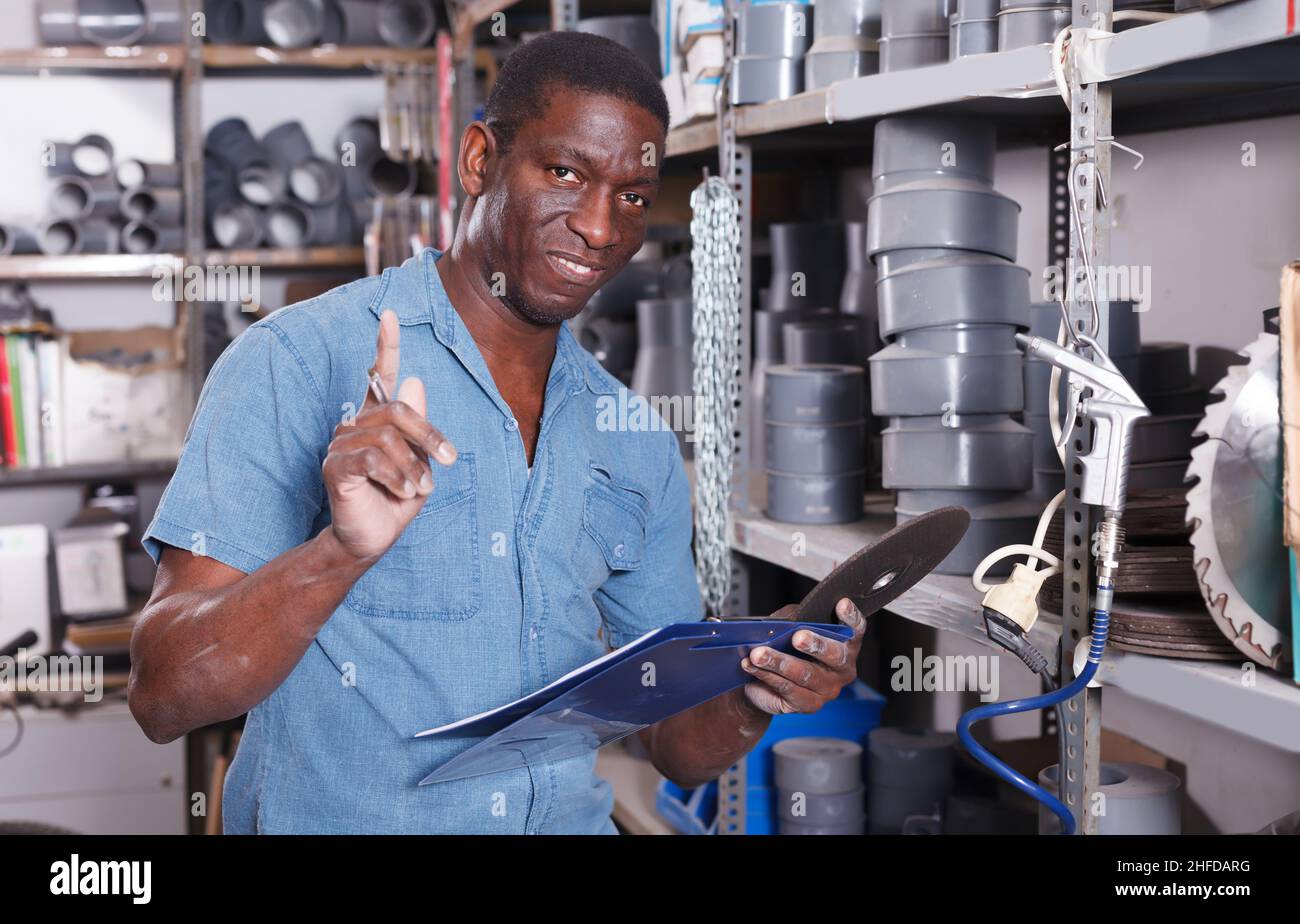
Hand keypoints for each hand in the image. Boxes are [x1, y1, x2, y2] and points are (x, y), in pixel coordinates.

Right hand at [322, 309, 457, 560]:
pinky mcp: (335, 467)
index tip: (390, 314)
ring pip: (386, 437)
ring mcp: (340, 445)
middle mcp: (355, 425)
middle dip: (428, 435)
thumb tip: (415, 380)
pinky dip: (395, 475)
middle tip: (448, 461)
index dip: (385, 345)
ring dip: (412, 466)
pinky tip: (404, 491)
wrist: (371, 540)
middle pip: (396, 410)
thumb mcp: (420, 463)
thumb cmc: (396, 502)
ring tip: (419, 489)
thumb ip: (419, 428)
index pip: (378, 374)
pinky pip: (370, 459)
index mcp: (376, 421)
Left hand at [740, 598, 865, 714]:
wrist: (764, 680)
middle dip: (816, 644)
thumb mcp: (789, 625)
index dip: (851, 617)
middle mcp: (842, 669)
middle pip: (835, 655)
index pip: (855, 629)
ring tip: (758, 653)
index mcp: (845, 644)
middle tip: (797, 637)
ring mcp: (828, 689)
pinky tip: (752, 666)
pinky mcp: (808, 704)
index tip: (842, 604)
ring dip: (779, 661)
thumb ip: (793, 620)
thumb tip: (785, 621)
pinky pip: (787, 688)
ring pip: (805, 674)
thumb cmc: (784, 647)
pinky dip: (766, 675)